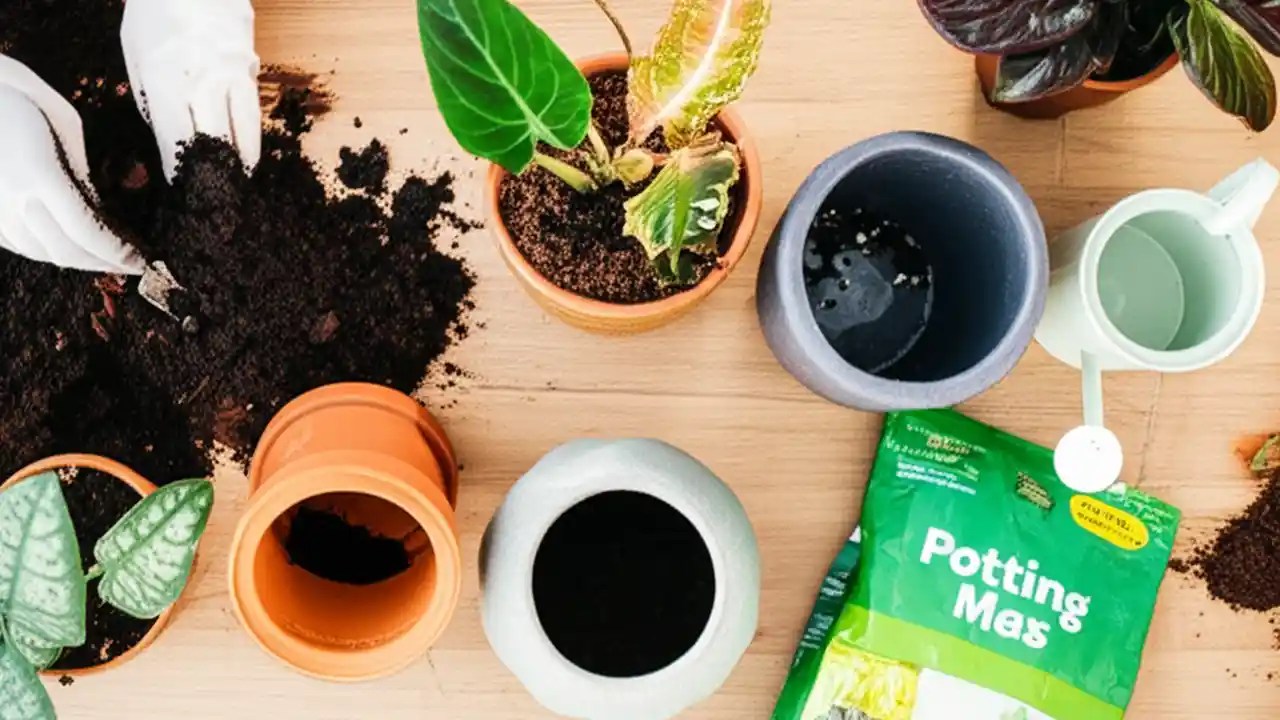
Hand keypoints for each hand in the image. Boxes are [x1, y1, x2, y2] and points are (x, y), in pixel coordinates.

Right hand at [0, 56, 142, 273]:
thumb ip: (81, 174)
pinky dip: (45, 249)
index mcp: (39, 173)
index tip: (144, 261)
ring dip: (76, 259)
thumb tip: (102, 215)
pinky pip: (15, 244)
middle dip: (103, 263)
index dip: (119, 254)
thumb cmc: (17, 92)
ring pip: (39, 254)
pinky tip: (65, 242)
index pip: (87, 233)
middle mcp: (9, 198)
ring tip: (103, 256)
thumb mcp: (65, 125)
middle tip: (131, 263)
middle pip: (65, 252)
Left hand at [121, 0, 260, 180]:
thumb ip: (152, 98)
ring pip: (243, 131)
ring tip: (240, 180)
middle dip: (215, 174)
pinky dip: (251, 134)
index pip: (176, 139)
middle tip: (215, 196)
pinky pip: (252, 110)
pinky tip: (248, 150)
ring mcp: (232, 75)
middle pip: (215, 142)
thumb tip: (170, 137)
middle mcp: (203, 81)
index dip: (180, 169)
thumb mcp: (137, 54)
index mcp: (166, 79)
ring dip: (243, 161)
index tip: (182, 188)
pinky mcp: (250, 68)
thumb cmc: (156, 15)